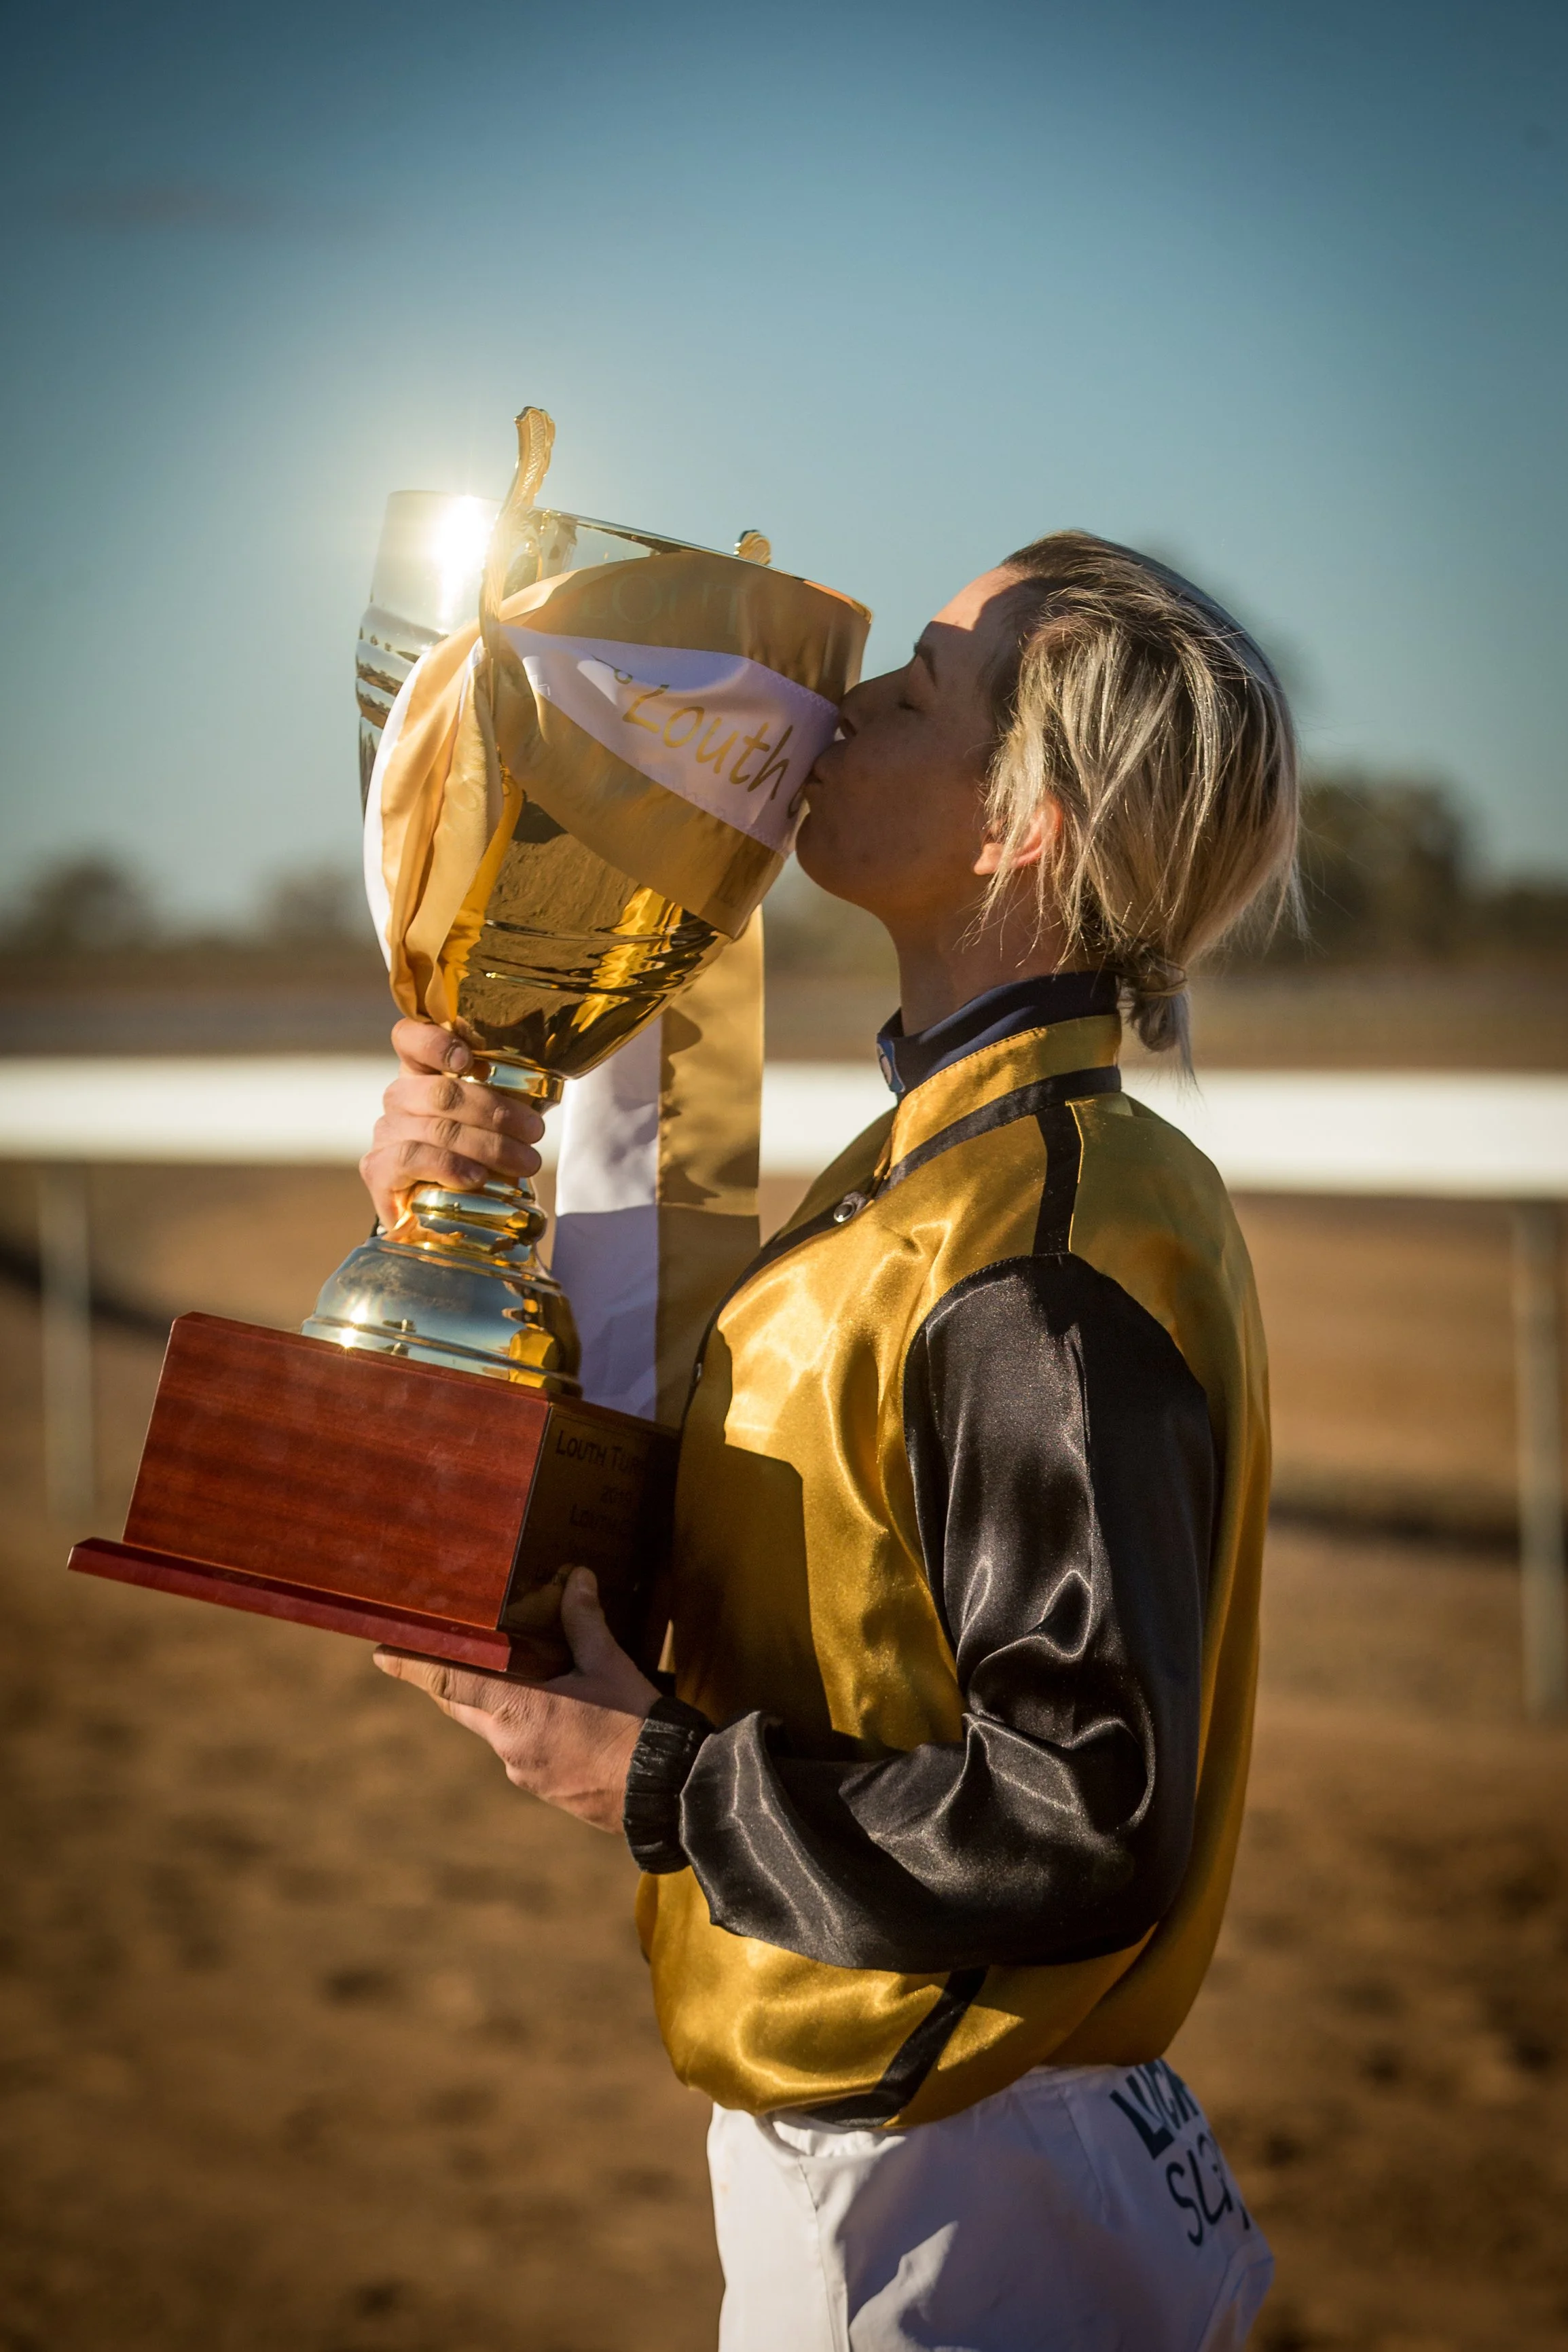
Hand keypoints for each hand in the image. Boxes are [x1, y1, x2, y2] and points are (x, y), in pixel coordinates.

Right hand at [360, 1018, 543, 1229]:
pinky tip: (476, 1178)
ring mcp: (386, 1133)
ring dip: (489, 1145)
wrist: (453, 1218)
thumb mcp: (497, 1122)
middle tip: (534, 1131)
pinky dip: (450, 1166)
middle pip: (440, 1091)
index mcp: (422, 1074)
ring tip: (525, 1161)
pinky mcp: (378, 1170)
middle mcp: (399, 1099)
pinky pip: (411, 1158)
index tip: (468, 1058)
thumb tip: (546, 1086)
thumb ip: (508, 1096)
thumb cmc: (480, 1160)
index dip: (435, 1041)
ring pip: (437, 1128)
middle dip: (495, 1111)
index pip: (410, 1039)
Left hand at [372, 1568, 658, 1833]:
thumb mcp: (610, 1665)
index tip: (380, 1654)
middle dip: (448, 1680)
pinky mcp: (544, 1788)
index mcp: (518, 1710)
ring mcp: (523, 1772)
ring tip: (516, 1679)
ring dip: (494, 1704)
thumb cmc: (637, 1724)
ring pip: (491, 1729)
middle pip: (460, 1705)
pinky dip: (522, 1728)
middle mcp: (509, 1744)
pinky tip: (554, 1717)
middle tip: (439, 1656)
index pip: (449, 1681)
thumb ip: (584, 1622)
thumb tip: (576, 1577)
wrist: (667, 1792)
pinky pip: (518, 1751)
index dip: (412, 1667)